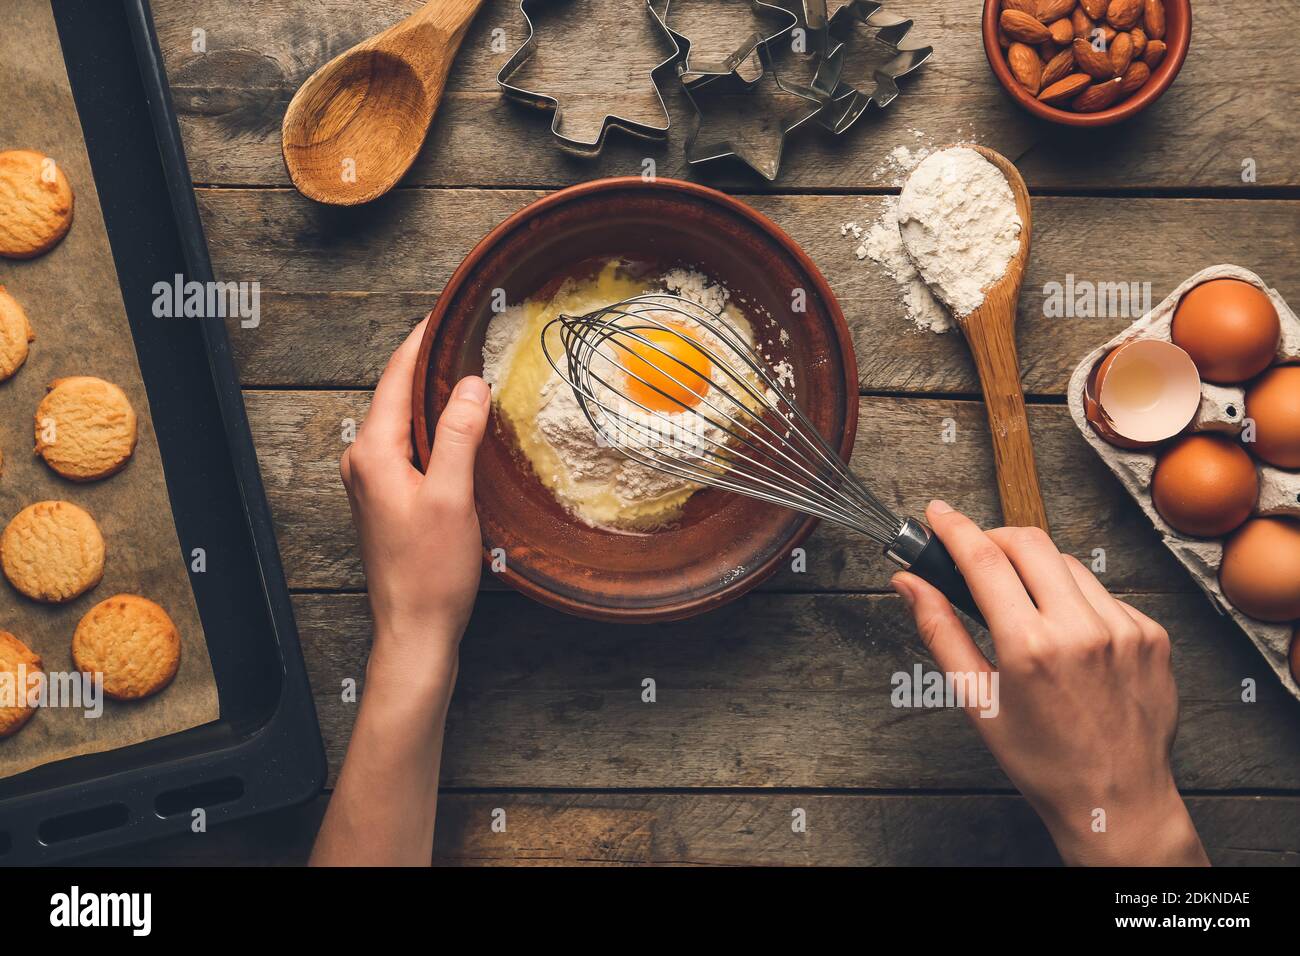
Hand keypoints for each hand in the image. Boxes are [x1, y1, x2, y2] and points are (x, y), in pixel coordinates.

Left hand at [340, 319, 490, 683]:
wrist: (414, 631)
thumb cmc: (431, 572)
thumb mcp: (453, 498)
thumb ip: (459, 435)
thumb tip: (470, 383)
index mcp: (373, 453)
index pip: (397, 378)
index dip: (422, 341)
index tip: (447, 310)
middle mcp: (363, 461)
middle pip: (397, 395)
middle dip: (429, 362)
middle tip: (465, 331)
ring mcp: (372, 482)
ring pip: (403, 421)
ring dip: (433, 395)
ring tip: (468, 368)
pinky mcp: (387, 499)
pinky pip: (409, 446)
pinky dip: (433, 427)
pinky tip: (460, 425)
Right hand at [891, 500, 1208, 866]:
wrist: (1117, 800)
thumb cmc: (1042, 761)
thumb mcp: (977, 701)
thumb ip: (941, 632)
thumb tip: (910, 584)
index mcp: (1030, 647)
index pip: (983, 559)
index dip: (954, 527)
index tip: (937, 513)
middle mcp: (1082, 629)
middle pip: (1029, 542)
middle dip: (993, 536)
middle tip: (974, 553)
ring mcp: (1125, 628)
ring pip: (1068, 563)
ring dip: (1036, 568)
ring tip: (1022, 605)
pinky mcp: (1151, 634)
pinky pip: (1103, 593)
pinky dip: (1076, 599)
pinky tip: (1066, 634)